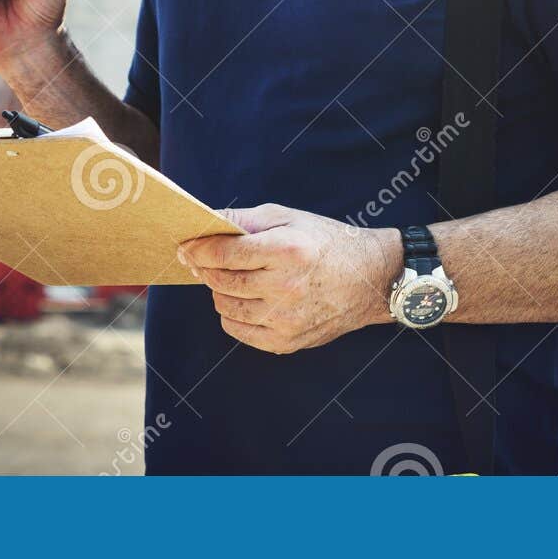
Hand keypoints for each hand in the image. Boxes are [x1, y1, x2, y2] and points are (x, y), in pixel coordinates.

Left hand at [178, 204, 401, 354]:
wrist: (372, 279)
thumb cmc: (327, 242)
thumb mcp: (289, 217)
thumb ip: (244, 219)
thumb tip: (205, 224)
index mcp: (287, 251)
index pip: (224, 253)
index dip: (198, 249)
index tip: (186, 246)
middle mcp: (286, 287)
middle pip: (221, 281)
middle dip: (206, 268)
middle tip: (205, 260)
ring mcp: (287, 319)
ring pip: (226, 307)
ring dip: (220, 291)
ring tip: (232, 278)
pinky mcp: (287, 341)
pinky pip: (239, 331)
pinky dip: (233, 315)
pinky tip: (245, 300)